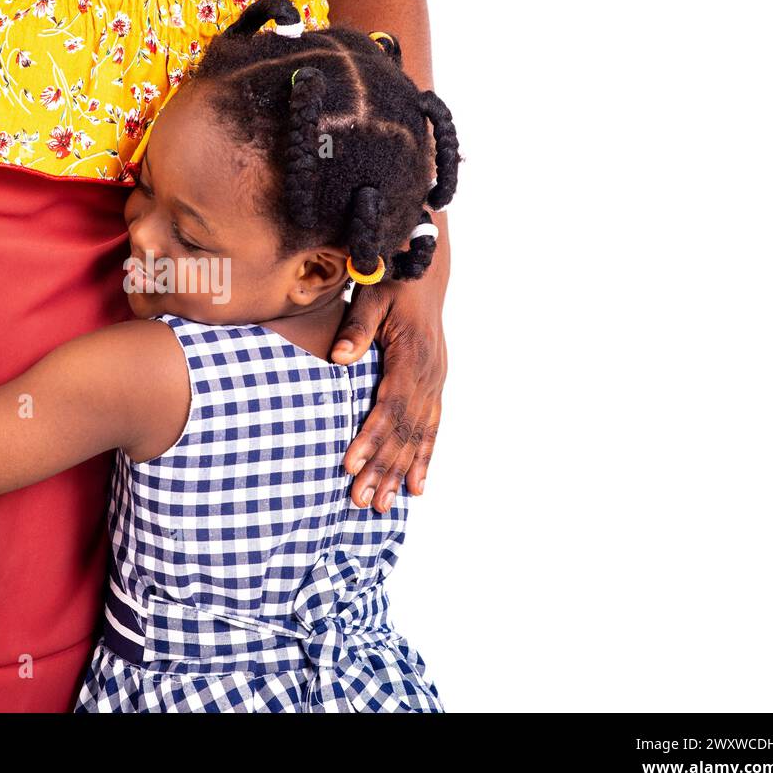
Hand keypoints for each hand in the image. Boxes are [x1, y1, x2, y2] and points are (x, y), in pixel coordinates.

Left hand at [331, 276, 446, 510]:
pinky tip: (417, 487)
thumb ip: (357, 327)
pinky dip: (424, 459)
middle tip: (362, 500)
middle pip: (404, 430)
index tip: (349, 464)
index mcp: (411, 355)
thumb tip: (337, 359)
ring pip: (419, 435)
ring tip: (384, 505)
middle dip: (383, 467)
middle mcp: (429, 374)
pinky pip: (432, 428)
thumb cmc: (392, 278)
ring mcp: (436, 381)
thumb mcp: (372, 295)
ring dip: (401, 472)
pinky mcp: (435, 384)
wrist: (425, 267)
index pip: (388, 406)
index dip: (370, 437)